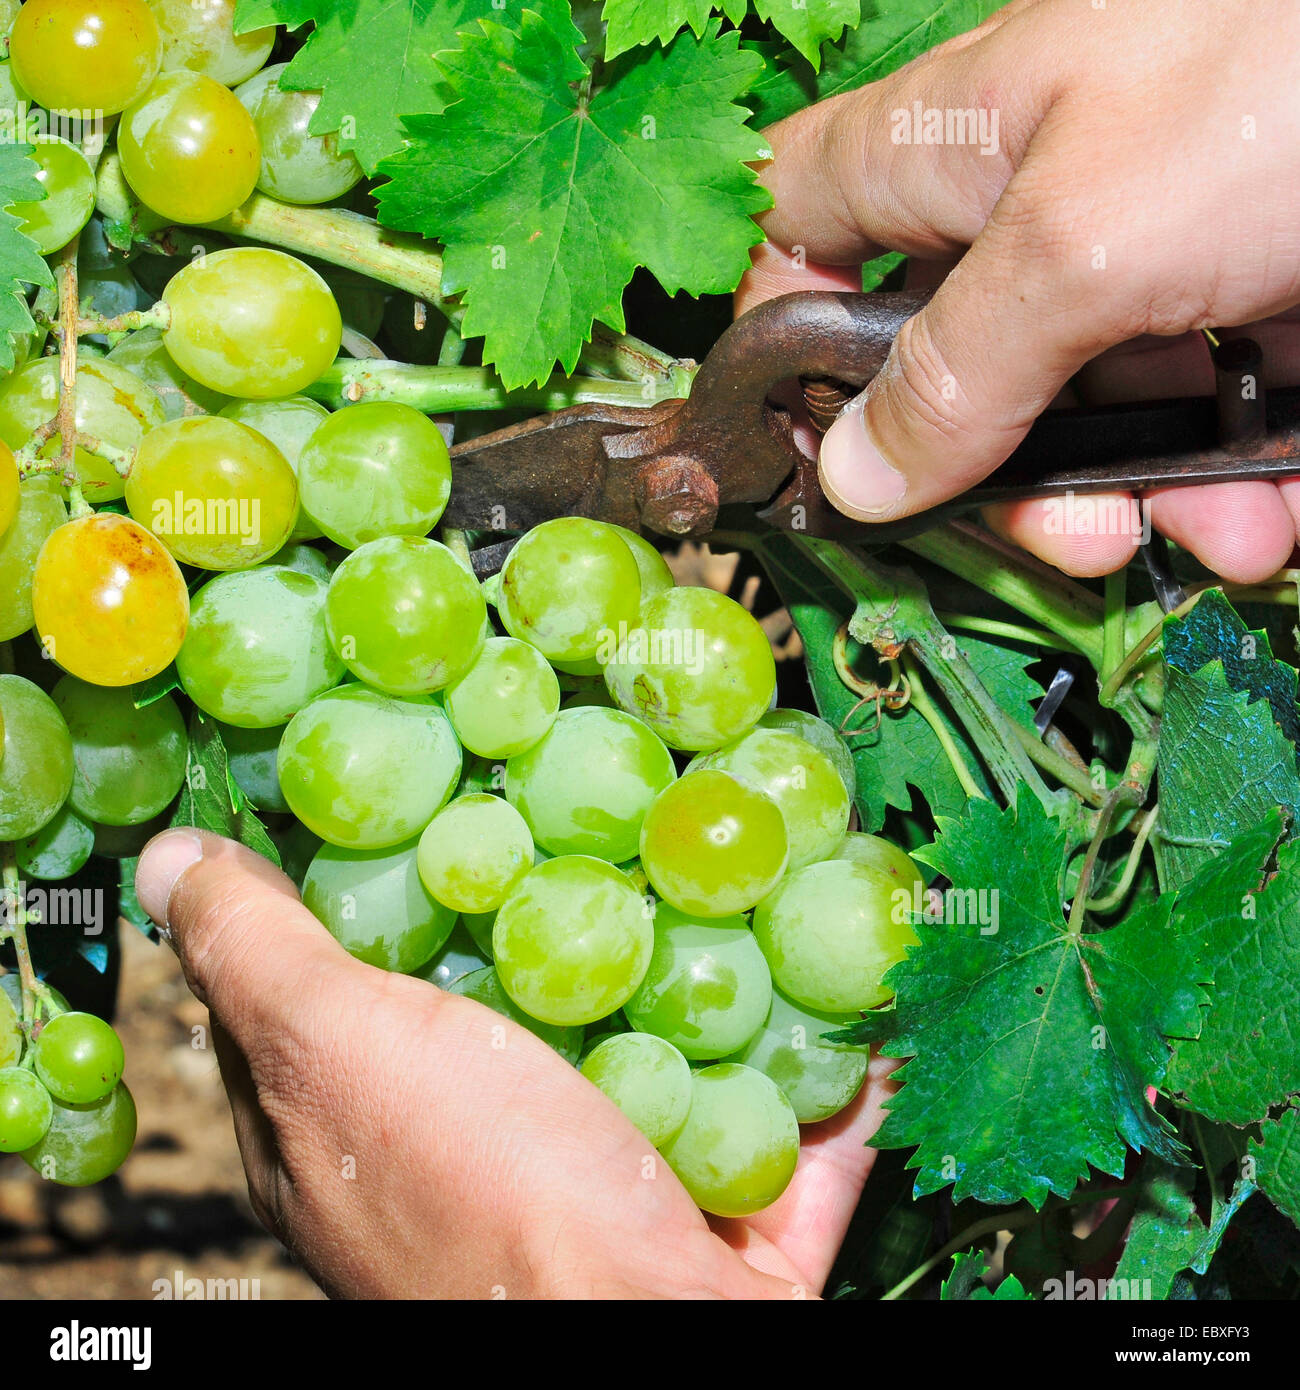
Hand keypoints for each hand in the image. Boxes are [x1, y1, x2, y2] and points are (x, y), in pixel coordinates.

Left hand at [134, 828, 895, 1298]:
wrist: (653, 1350)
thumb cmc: (482, 1206)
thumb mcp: (342, 1053)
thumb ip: (267, 957)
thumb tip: (167, 858)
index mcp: (374, 1122)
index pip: (350, 976)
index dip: (373, 876)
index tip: (433, 776)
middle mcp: (486, 1155)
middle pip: (520, 999)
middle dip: (567, 903)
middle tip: (606, 784)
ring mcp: (616, 1186)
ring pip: (664, 1043)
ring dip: (712, 960)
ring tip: (744, 846)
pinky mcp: (731, 1211)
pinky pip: (784, 1111)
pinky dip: (824, 1049)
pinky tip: (849, 954)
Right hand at [738, 0, 1299, 581]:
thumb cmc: (1283, 68)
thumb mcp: (1086, 238)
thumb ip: (954, 372)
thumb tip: (849, 478)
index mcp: (959, 144)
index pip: (801, 221)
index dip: (774, 325)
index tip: (800, 444)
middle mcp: (1044, 200)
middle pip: (954, 366)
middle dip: (998, 475)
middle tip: (1060, 536)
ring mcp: (1158, 251)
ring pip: (1089, 411)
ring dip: (1135, 501)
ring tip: (1208, 539)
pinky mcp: (1259, 295)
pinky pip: (1212, 413)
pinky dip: (1239, 480)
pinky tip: (1277, 517)